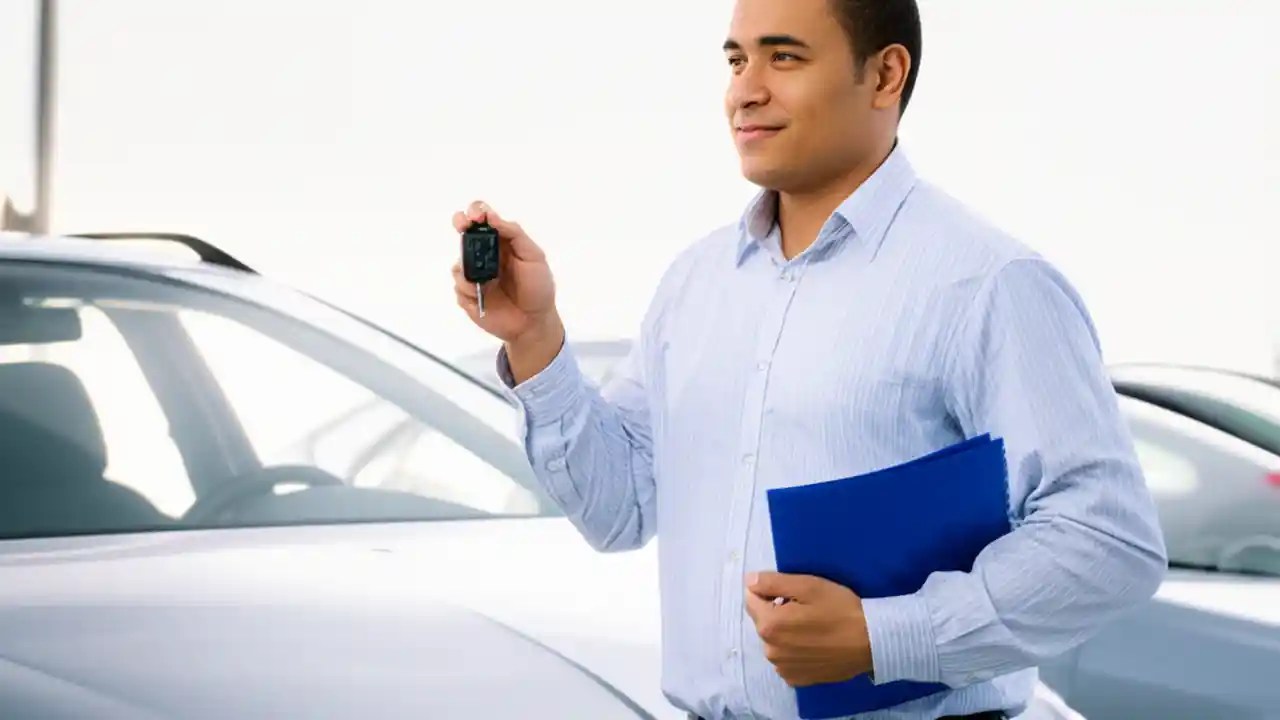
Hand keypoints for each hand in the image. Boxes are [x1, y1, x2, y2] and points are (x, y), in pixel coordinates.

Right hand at [451, 201, 563, 381]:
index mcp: (500, 242)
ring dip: (470, 271)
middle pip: (463, 233)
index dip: (476, 211)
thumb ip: (514, 234)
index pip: (482, 218)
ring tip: (488, 284)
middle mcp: (484, 255)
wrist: (534, 322)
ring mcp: (474, 276)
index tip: (476, 216)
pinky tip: (484, 297)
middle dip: (460, 224)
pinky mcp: (467, 296)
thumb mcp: (534, 256)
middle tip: (463, 227)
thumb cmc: (538, 287)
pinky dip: (470, 291)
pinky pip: (458, 289)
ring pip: (458, 264)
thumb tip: (492, 217)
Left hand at [744, 571, 873, 686]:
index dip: (769, 591)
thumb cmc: (840, 609)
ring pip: (774, 641)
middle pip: (762, 621)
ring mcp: (783, 668)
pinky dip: (793, 651)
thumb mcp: (808, 586)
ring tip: (811, 628)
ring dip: (784, 632)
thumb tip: (749, 581)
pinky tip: (813, 645)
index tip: (792, 593)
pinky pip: (785, 659)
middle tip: (806, 609)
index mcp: (769, 625)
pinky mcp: (797, 679)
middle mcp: (770, 650)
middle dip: (776, 612)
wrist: (871, 643)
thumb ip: (773, 582)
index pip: (751, 599)